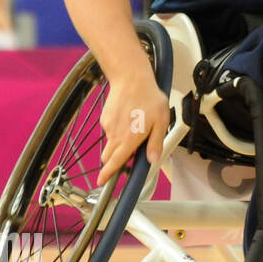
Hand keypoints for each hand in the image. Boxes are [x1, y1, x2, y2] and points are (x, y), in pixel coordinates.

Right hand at [98, 71, 169, 186]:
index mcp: (129, 139)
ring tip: (136, 128)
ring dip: (119, 143)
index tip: (101, 182)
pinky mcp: (105, 118)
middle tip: (129, 155)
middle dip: (114, 161)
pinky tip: (129, 118)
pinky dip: (117, 130)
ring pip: (110, 143)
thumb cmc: (149, 99)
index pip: (115, 162)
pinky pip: (110, 130)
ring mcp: (108, 126)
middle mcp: (115, 135)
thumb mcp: (161, 122)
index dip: (108, 174)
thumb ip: (155, 143)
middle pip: (109, 156)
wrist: (131, 79)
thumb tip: (153, 160)